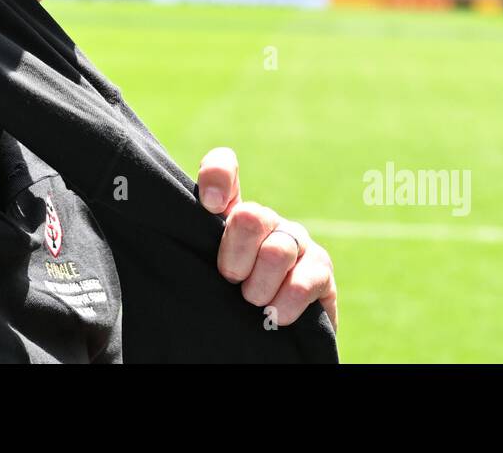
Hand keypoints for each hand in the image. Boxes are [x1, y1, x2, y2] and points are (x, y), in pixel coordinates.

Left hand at [197, 146, 337, 329]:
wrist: (267, 337)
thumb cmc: (225, 302)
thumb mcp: (202, 272)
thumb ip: (190, 245)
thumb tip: (181, 227)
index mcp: (230, 213)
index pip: (222, 167)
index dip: (216, 176)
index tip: (210, 205)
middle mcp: (266, 219)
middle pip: (250, 216)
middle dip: (234, 257)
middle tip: (230, 280)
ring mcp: (296, 240)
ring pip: (276, 251)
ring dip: (258, 288)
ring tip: (253, 303)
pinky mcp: (321, 269)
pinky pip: (303, 281)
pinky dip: (284, 304)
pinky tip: (276, 315)